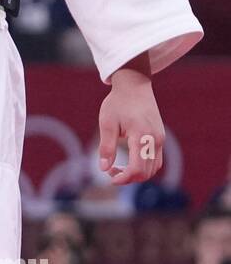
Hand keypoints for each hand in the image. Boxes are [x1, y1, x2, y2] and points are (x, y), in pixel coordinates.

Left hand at [98, 63, 163, 184]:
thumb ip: (106, 147)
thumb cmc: (118, 103)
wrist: (134, 85)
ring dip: (137, 174)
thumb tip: (103, 169)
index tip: (110, 177)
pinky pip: (156, 160)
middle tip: (111, 170)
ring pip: (154, 168)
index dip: (124, 178)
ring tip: (119, 167)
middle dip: (128, 177)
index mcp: (141, 136)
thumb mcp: (107, 123)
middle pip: (146, 172)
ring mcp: (160, 139)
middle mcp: (155, 140)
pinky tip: (130, 161)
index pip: (137, 169)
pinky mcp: (160, 137)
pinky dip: (144, 166)